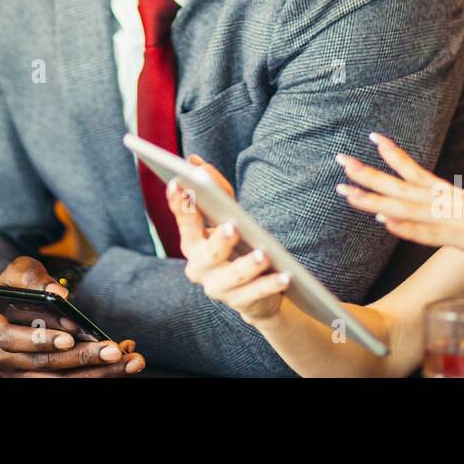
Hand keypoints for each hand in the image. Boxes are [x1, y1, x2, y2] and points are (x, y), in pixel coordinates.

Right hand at [0, 256, 144, 376]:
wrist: (5, 309)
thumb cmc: (15, 288)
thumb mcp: (17, 273)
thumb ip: (32, 277)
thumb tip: (59, 295)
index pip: (16, 340)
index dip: (42, 339)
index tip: (71, 337)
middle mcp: (7, 359)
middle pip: (46, 364)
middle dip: (83, 358)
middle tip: (113, 350)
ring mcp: (24, 374)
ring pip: (62, 379)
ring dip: (98, 372)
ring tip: (129, 361)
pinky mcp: (43, 378)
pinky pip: (72, 380)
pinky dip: (100, 373)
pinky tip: (123, 362)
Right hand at [170, 155, 289, 323]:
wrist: (254, 292)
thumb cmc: (238, 243)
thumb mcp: (228, 214)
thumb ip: (215, 189)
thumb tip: (195, 161)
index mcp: (192, 242)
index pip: (184, 221)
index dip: (179, 202)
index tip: (179, 182)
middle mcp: (199, 267)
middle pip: (207, 253)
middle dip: (219, 241)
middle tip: (231, 227)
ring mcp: (218, 288)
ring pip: (232, 276)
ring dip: (248, 266)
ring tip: (263, 255)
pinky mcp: (240, 303)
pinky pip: (256, 293)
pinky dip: (270, 285)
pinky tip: (284, 276)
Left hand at [335, 133, 463, 270]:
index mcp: (456, 199)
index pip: (417, 173)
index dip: (394, 157)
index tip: (374, 139)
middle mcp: (451, 203)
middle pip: (401, 186)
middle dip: (368, 174)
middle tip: (340, 160)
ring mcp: (456, 219)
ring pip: (406, 206)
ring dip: (374, 199)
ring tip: (345, 190)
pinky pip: (429, 232)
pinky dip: (406, 227)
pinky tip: (384, 222)